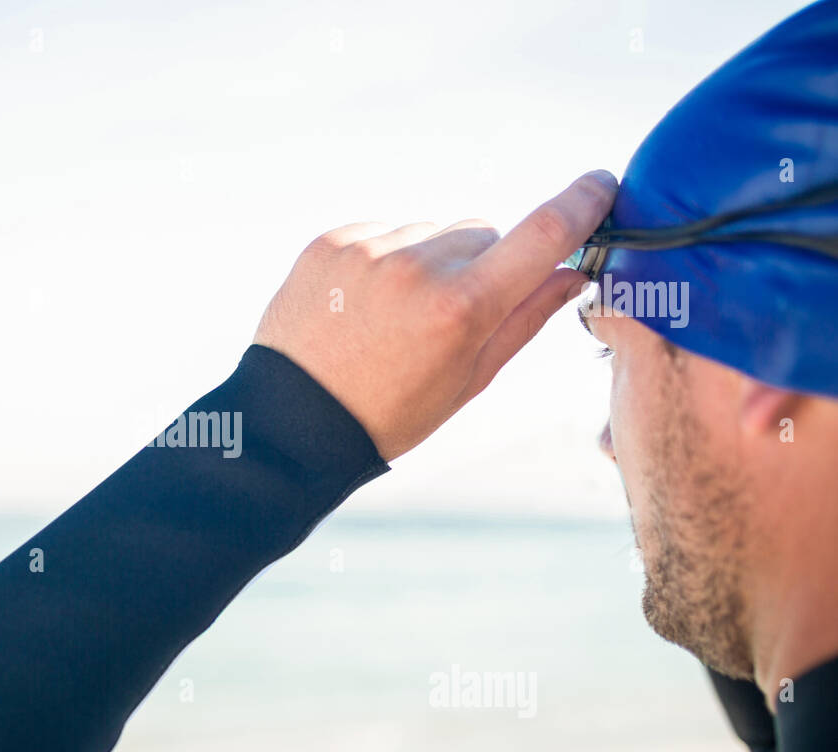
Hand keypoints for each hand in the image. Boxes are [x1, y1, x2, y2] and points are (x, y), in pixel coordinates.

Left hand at [252, 170, 616, 460]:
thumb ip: (524, 319)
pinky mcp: (331, 243)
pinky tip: (365, 305)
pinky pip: (384, 232)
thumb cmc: (389, 413)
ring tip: (396, 317)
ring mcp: (368, 251)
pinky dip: (385, 258)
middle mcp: (417, 269)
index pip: (541, 235)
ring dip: (430, 262)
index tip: (601, 184)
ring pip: (432, 232)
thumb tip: (571, 272)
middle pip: (484, 234)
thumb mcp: (468, 381)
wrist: (293, 424)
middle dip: (483, 265)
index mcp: (461, 309)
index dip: (579, 205)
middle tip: (450, 317)